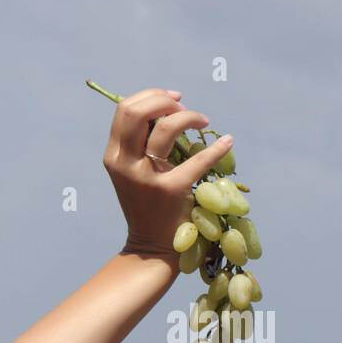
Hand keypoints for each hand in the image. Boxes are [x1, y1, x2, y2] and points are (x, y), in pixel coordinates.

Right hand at [103, 88, 232, 256]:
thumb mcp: (131, 171)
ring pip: (166, 127)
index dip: (151, 97)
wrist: (150, 246)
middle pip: (138, 111)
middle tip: (184, 107)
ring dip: (189, 116)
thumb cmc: (146, 203)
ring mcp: (147, 176)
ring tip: (203, 121)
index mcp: (114, 156)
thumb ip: (139, 143)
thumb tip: (164, 109)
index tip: (172, 100)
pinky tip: (227, 142)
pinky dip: (216, 148)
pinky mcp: (171, 190)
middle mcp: (125, 163)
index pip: (125, 109)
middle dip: (164, 100)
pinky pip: (198, 160)